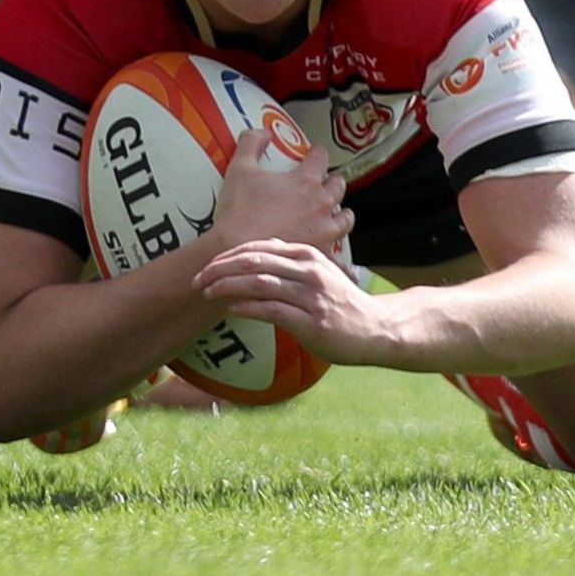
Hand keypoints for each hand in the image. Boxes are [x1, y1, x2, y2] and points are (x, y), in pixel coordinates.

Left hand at [194, 238, 390, 365]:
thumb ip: (292, 263)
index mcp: (308, 254)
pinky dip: (247, 307)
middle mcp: (308, 270)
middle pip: (255, 261)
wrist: (375, 328)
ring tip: (208, 292)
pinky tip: (231, 309)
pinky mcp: (311, 321)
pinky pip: (272, 310)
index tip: (208, 265)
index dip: (229, 255)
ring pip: (260, 283)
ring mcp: (310, 295)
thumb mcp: (320, 272)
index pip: (260, 247)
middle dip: (221, 268)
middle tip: (199, 278)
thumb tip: (260, 254)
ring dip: (228, 287)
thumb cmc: (341, 303)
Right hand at [206, 129, 350, 254]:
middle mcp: (321, 204)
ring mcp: (324, 230)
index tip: (315, 153)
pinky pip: (337, 255)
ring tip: (336, 215)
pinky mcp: (320, 253)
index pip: (320, 158)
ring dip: (341, 214)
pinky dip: (337, 253)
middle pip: (338, 186)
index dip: (317, 153)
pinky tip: (335, 255)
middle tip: (326, 183)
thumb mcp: (240, 169)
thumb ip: (251, 144)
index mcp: (305, 181)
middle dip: (333, 182)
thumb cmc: (240, 211)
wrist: (237, 249)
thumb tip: (261, 132)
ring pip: (345, 218)